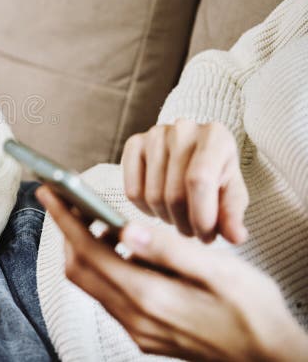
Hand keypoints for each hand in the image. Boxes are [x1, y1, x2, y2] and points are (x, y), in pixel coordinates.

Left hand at [36, 187, 307, 360]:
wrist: (272, 359)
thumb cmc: (253, 311)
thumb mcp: (219, 272)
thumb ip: (168, 251)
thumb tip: (125, 230)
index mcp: (150, 298)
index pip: (89, 252)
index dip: (65, 220)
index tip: (48, 193)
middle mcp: (136, 319)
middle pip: (80, 270)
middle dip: (69, 232)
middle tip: (69, 201)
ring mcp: (138, 331)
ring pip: (92, 285)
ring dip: (87, 251)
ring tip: (101, 222)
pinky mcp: (144, 336)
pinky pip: (110, 297)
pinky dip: (106, 269)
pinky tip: (125, 252)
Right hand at [121, 119, 247, 242]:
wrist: (194, 154)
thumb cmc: (217, 175)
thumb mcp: (232, 193)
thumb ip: (233, 215)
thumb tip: (235, 237)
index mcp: (215, 137)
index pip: (199, 181)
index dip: (200, 215)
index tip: (206, 236)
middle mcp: (182, 130)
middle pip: (174, 194)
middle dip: (184, 224)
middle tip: (193, 231)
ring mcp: (154, 135)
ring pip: (152, 196)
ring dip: (166, 218)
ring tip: (179, 218)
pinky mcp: (134, 144)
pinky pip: (132, 191)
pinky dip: (145, 209)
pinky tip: (159, 208)